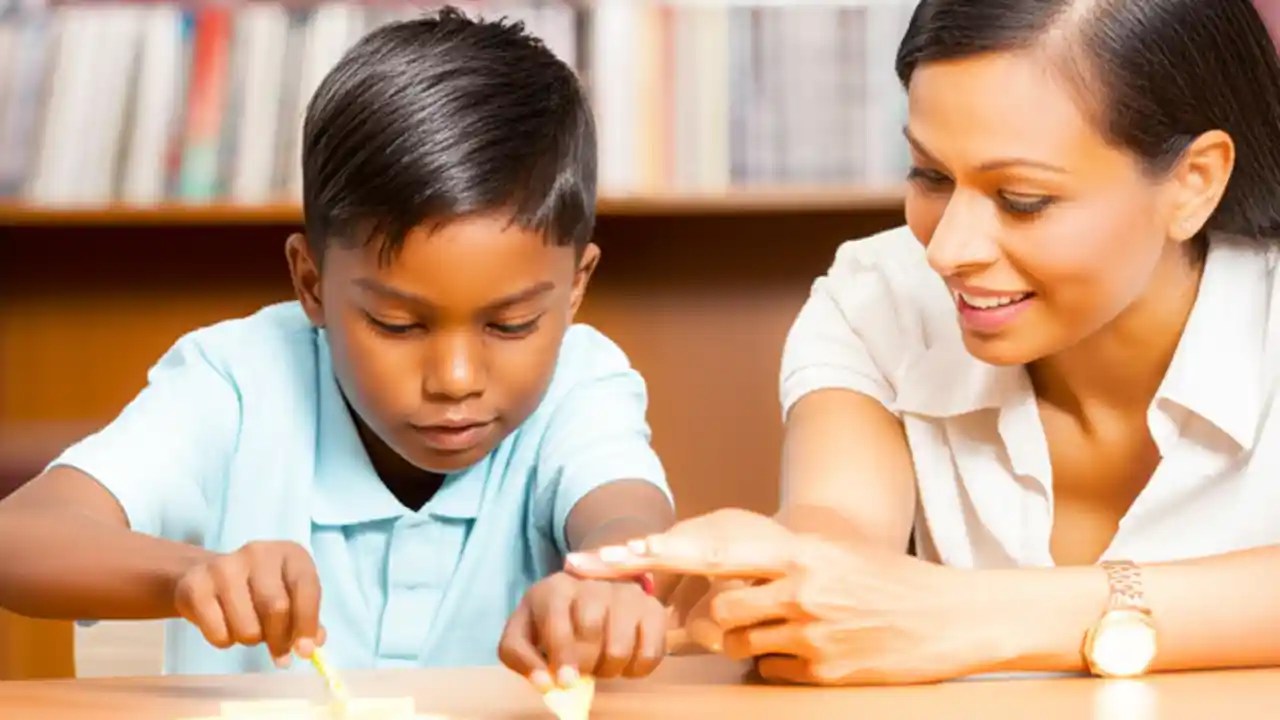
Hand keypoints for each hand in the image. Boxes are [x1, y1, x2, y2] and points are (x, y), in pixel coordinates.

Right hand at [172, 540, 323, 663]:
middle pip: (276, 608)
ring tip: (249, 632)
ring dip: (251, 640)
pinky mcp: (195, 586)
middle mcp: (258, 552)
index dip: (307, 623)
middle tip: (279, 654)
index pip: (306, 587)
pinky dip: (225, 641)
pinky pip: (218, 634)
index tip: (305, 651)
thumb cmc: (259, 589)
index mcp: (289, 553)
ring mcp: (224, 566)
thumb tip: (314, 642)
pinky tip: (225, 627)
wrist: (209, 576)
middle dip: (279, 639)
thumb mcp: (290, 596)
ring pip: (247, 626)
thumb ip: (306, 619)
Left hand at [498, 572, 666, 689]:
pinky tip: (625, 663)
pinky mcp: (654, 610)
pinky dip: (636, 669)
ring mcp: (628, 594)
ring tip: (602, 665)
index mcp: (556, 589)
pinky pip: (650, 652)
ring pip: (620, 647)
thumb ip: (520, 656)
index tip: (565, 682)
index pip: (559, 624)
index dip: (562, 657)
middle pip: (591, 633)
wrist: (591, 593)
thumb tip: (545, 683)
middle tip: (584, 670)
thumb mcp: (524, 632)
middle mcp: (594, 584)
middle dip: (585, 663)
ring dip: (609, 669)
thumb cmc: (551, 620)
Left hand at [567, 509, 991, 684]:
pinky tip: (809, 647)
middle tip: (656, 604)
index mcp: (798, 547)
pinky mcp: (825, 670)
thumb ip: (765, 562)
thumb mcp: (823, 553)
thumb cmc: (879, 578)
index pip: (710, 547)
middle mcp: (800, 584)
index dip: (652, 553)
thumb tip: (705, 584)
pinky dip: (774, 661)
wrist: (949, 615)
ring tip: (780, 625)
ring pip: (733, 642)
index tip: (599, 559)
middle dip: (690, 610)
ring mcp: (813, 630)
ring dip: (737, 639)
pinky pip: (768, 669)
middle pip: (714, 604)